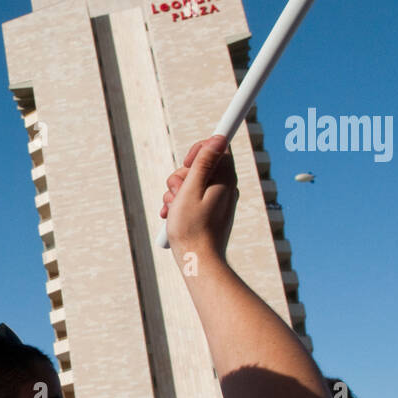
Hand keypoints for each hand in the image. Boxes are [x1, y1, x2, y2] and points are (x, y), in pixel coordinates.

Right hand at [160, 136, 237, 263]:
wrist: (198, 260)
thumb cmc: (192, 228)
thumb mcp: (190, 190)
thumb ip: (203, 163)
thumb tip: (219, 137)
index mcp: (225, 178)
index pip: (217, 146)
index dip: (197, 150)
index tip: (186, 164)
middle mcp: (226, 187)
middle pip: (200, 166)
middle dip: (181, 176)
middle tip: (176, 194)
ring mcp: (219, 200)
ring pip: (192, 183)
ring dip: (176, 192)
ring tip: (172, 210)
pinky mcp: (211, 211)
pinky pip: (193, 198)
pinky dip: (179, 203)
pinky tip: (171, 215)